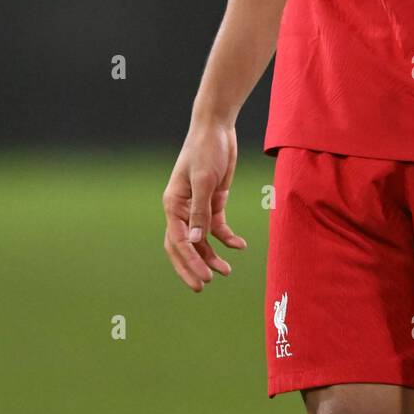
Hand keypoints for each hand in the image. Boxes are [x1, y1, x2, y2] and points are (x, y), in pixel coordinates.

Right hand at [163, 118, 247, 291]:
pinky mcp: (214, 201)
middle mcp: (182, 209)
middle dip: (194, 266)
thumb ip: (200, 210)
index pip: (178, 241)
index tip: (203, 279)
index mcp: (173, 204)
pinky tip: (239, 245)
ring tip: (227, 271)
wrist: (217, 127)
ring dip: (212, 256)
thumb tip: (196, 241)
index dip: (189, 262)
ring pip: (202, 240)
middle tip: (205, 285)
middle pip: (185, 246)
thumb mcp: (203, 179)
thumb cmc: (205, 149)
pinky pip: (218, 226)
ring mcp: (198, 206)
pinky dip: (227, 238)